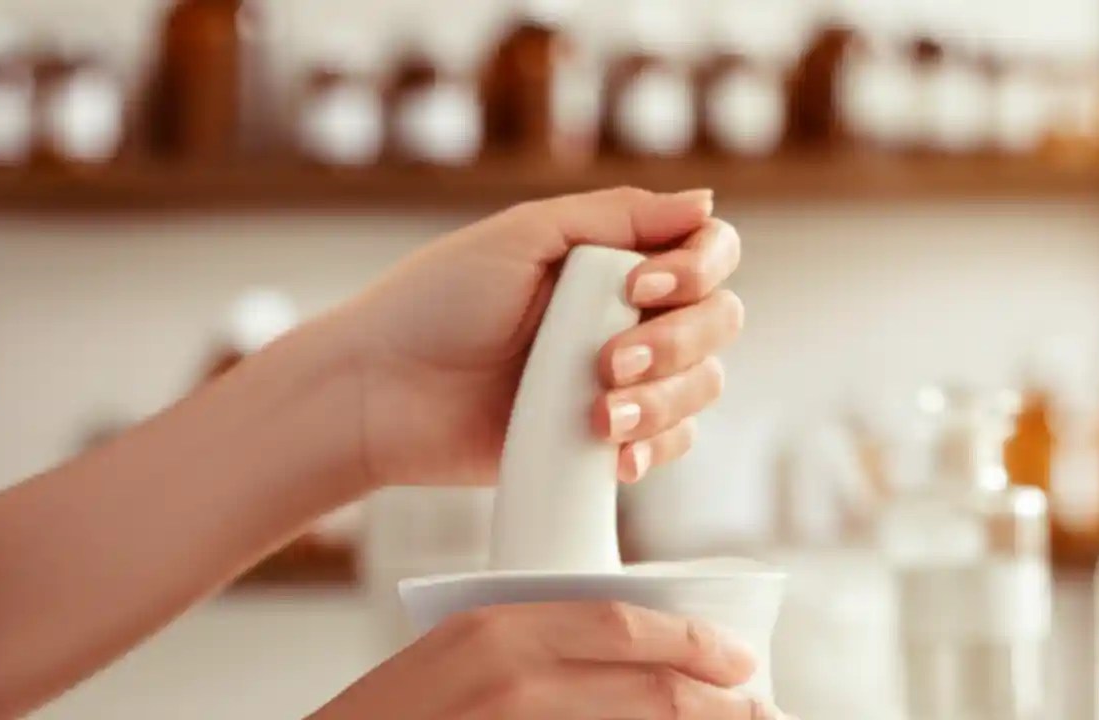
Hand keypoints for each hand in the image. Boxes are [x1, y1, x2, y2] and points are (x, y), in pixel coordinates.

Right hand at [312, 602, 783, 718]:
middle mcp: (509, 680)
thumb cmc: (397, 713)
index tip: (738, 658)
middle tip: (763, 711)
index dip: (690, 642)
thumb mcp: (459, 657)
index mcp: (496, 628)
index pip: (618, 624)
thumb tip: (631, 652)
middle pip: (646, 689)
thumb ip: (534, 645)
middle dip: (718, 705)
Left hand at [323, 187, 743, 487]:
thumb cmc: (436, 304)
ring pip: (701, 387)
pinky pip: (670, 444)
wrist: (379, 395)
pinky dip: (652, 447)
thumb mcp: (522, 236)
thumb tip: (706, 200)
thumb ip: (617, 216)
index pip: (707, 252)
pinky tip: (609, 450)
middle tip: (607, 362)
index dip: (697, 270)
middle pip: (718, 322)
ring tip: (596, 415)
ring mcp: (620, 380)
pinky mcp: (603, 441)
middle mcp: (628, 315)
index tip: (638, 287)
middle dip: (676, 344)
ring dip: (662, 401)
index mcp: (613, 258)